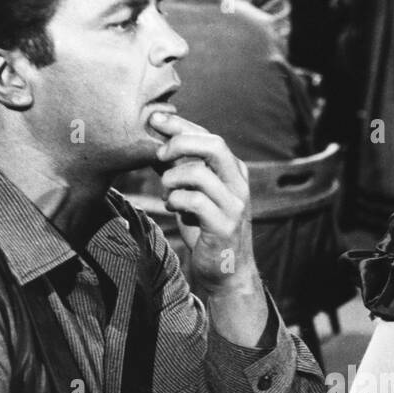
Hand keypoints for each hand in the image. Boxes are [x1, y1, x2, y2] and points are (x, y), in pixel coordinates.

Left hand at [147, 108, 255, 293]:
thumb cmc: (206, 231)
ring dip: (173, 179)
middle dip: (179, 143)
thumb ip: (180, 170)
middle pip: (213, 145)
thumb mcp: (193, 195)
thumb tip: (155, 144)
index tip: (154, 119)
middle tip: (158, 154)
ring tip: (167, 192)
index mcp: (234, 172)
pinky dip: (175, 200)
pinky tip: (172, 207)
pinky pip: (194, 201)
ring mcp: (235, 206)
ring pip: (199, 173)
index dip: (180, 125)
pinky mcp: (224, 226)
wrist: (226, 273)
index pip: (208, 136)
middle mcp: (239, 184)